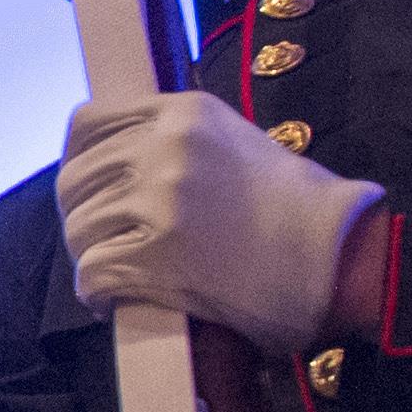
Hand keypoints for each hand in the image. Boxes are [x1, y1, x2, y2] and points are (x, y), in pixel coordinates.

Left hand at [59, 94, 389, 354]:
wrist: (337, 256)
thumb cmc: (291, 207)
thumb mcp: (231, 140)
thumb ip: (171, 140)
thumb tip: (109, 160)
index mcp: (182, 112)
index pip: (87, 123)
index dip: (77, 161)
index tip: (87, 187)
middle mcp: (166, 148)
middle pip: (75, 181)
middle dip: (81, 216)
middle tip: (102, 241)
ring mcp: (161, 200)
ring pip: (80, 230)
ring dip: (90, 257)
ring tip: (117, 272)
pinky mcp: (159, 255)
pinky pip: (93, 273)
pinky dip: (96, 292)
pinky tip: (114, 299)